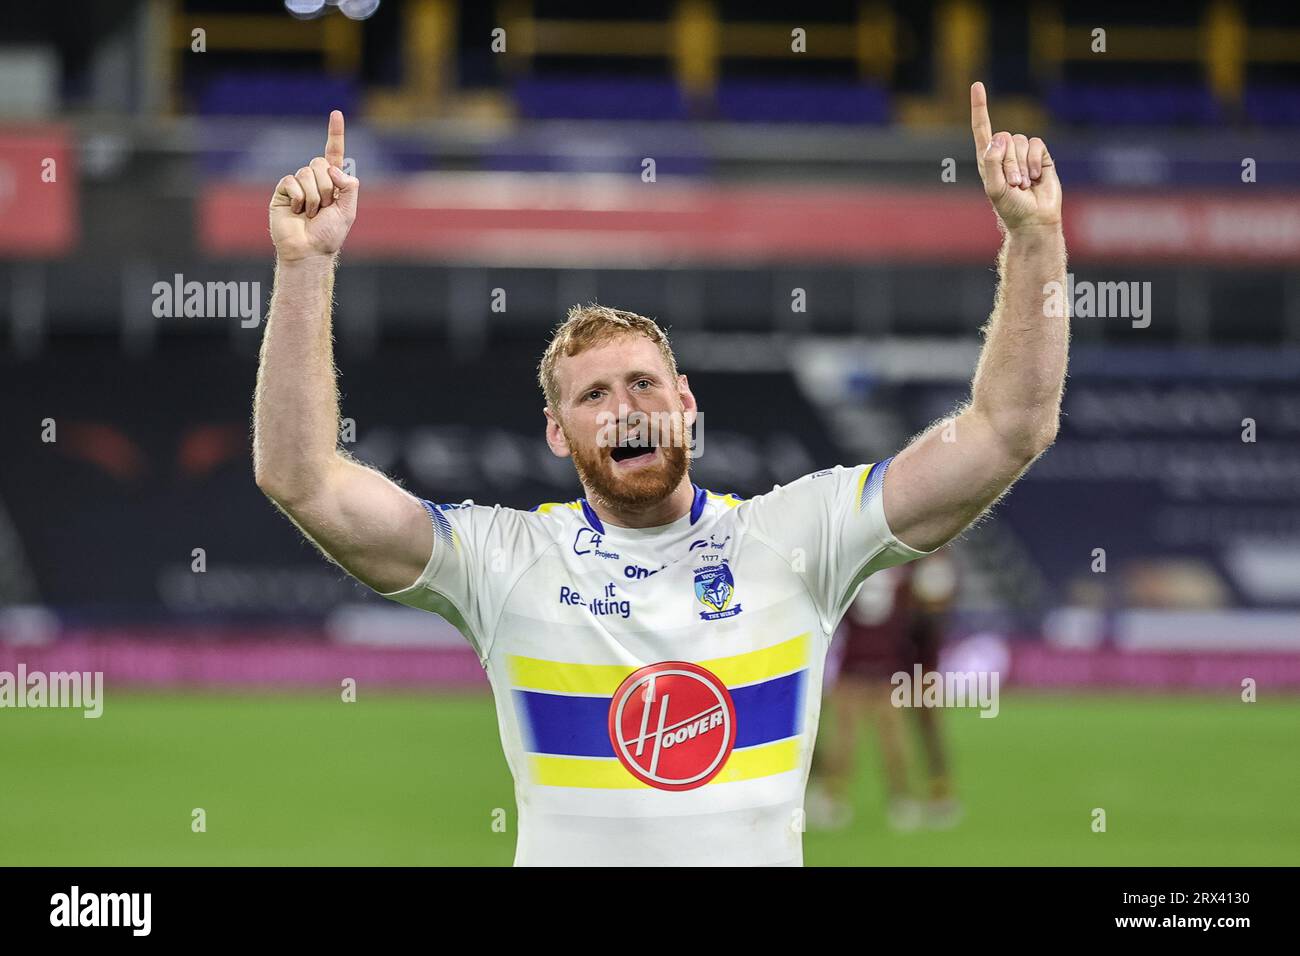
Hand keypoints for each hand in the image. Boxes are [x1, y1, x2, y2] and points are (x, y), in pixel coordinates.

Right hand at [269, 110, 359, 260]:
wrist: (309, 251)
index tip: (336, 113)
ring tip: (310, 214)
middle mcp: (315, 180)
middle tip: (323, 208)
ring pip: (307, 173)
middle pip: (321, 163)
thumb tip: (333, 169)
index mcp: (332, 182)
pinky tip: (297, 212)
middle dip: (326, 187)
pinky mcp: (283, 191)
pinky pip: (291, 181)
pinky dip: (299, 198)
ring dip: (313, 197)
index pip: (334, 153)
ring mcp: (298, 185)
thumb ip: (349, 186)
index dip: (335, 134)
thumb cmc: (329, 234)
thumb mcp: (348, 211)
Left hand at [970, 82, 1060, 231]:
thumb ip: (991, 162)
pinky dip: (1035, 162)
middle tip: (1013, 184)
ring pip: (1020, 141)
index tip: (977, 85)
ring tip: (1024, 185)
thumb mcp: (994, 188)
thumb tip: (999, 138)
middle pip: (1004, 138)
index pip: (982, 128)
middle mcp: (1004, 153)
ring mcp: (1023, 154)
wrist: (1034, 219)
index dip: (980, 107)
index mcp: (987, 159)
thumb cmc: (1010, 208)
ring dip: (1022, 166)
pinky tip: (1036, 178)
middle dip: (1008, 162)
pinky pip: (1036, 145)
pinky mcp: (1041, 155)